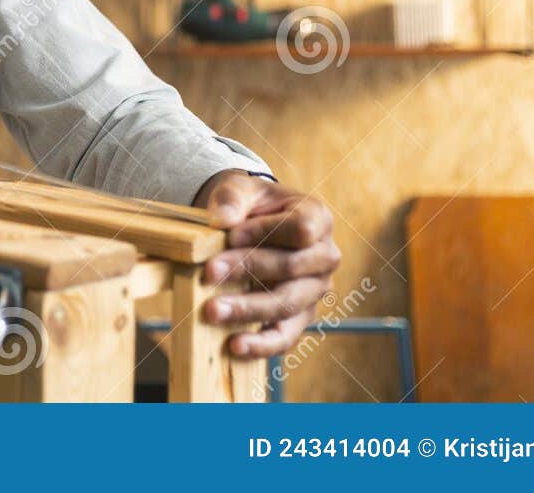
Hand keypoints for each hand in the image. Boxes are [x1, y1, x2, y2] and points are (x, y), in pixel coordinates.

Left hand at [192, 170, 339, 357]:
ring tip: (212, 311)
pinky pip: (285, 336)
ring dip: (248, 309)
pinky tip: (235, 345)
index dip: (265, 233)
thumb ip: (231, 198)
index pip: (301, 230)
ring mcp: (314, 290)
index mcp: (318, 218)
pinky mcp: (299, 317)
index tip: (229, 234)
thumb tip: (223, 220)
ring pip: (287, 305)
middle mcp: (324, 257)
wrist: (248, 223)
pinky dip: (262, 344)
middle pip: (293, 269)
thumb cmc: (248, 204)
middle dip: (248, 270)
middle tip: (209, 273)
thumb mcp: (239, 189)